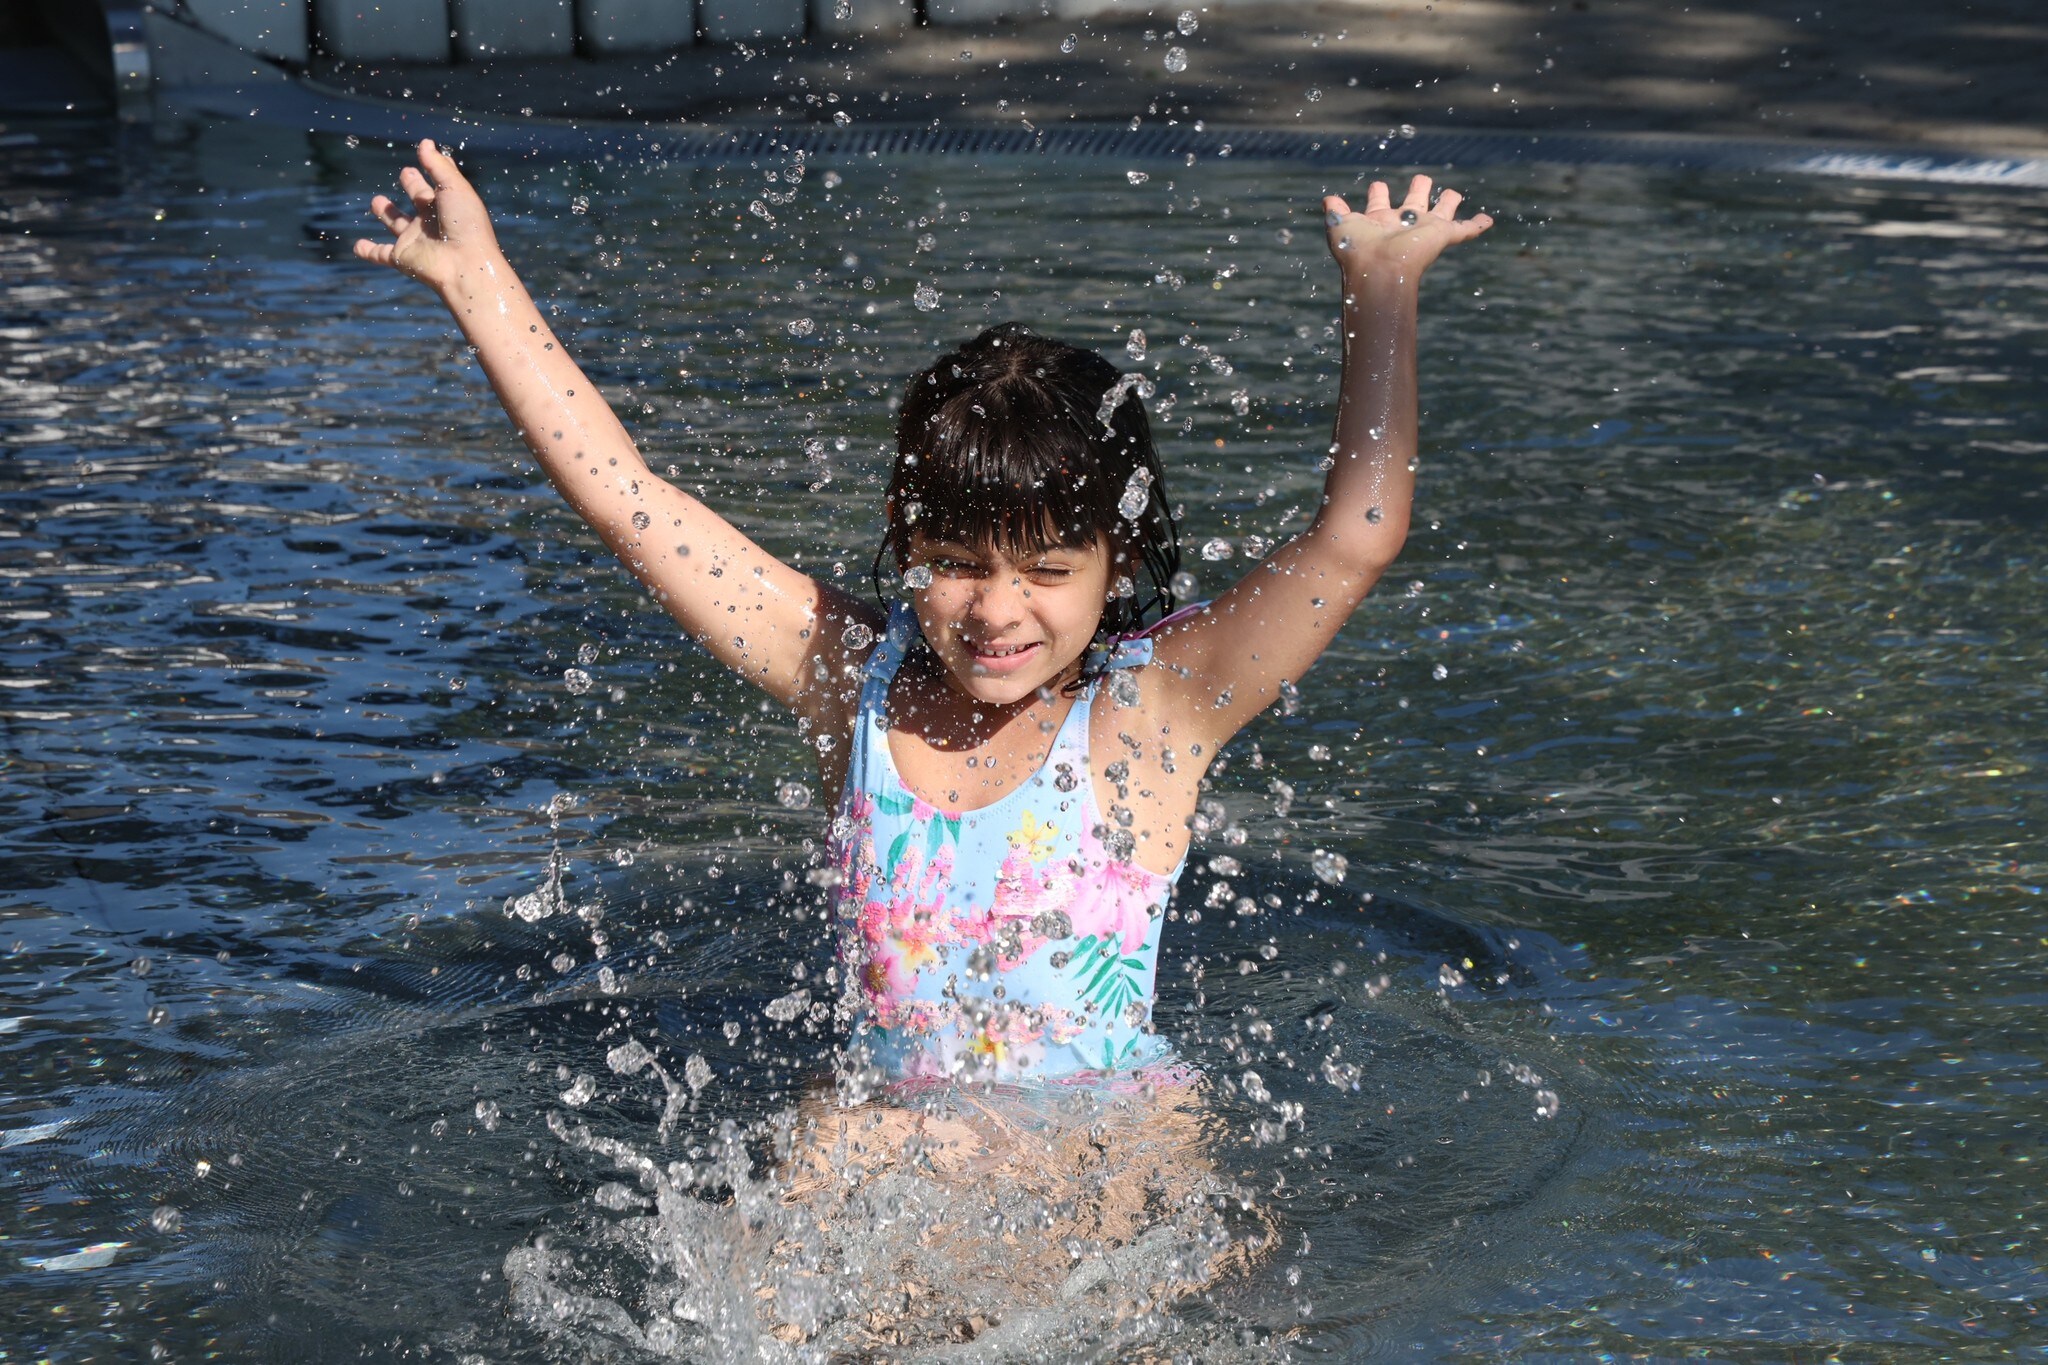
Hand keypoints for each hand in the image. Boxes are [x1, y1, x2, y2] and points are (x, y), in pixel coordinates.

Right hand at [352, 139, 503, 292]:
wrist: (463, 265)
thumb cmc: (465, 224)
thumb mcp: (454, 187)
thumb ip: (437, 165)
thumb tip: (425, 142)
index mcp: (447, 205)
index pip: (439, 184)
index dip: (434, 168)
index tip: (427, 154)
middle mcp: (432, 222)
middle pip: (419, 201)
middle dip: (412, 186)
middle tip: (406, 173)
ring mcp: (416, 240)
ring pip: (396, 224)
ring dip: (387, 213)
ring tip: (376, 201)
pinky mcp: (402, 257)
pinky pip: (380, 255)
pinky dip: (368, 251)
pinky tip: (357, 247)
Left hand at [1322, 175, 1491, 282]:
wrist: (1379, 270)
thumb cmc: (1357, 251)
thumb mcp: (1339, 226)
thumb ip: (1335, 212)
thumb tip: (1328, 198)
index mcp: (1380, 221)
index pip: (1381, 202)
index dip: (1379, 193)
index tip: (1378, 186)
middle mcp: (1404, 224)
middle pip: (1415, 202)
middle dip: (1418, 189)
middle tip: (1422, 180)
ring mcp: (1425, 229)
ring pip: (1442, 211)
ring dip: (1448, 202)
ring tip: (1453, 194)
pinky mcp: (1443, 235)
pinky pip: (1465, 230)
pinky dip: (1477, 225)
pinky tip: (1487, 220)